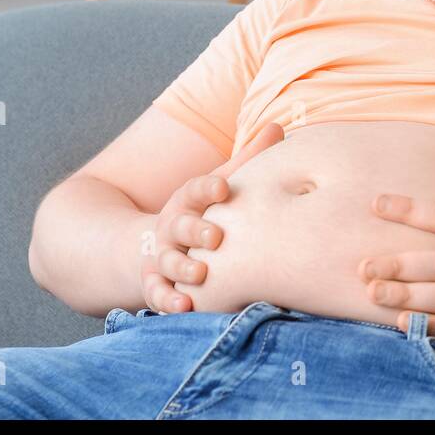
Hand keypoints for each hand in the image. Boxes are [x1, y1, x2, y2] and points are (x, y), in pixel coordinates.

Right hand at [140, 122, 284, 312]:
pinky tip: (183, 308)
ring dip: (182, 269)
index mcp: (189, 201)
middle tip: (215, 237)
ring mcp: (162, 256)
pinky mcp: (156, 284)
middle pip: (179, 226)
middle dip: (195, 231)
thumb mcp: (221, 185)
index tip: (223, 189)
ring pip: (168, 262)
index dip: (207, 188)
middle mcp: (172, 227)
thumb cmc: (205, 212)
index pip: (195, 189)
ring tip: (199, 275)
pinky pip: (157, 294)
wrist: (156, 245)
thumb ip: (249, 159)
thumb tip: (278, 126)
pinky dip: (167, 301)